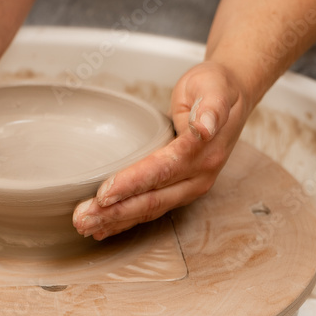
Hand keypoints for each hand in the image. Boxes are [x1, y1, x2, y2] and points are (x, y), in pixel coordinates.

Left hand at [72, 61, 250, 239]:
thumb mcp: (214, 86)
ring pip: (150, 209)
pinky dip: (127, 221)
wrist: (233, 96)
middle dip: (115, 212)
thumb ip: (211, 107)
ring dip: (116, 221)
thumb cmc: (216, 87)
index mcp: (204, 151)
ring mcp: (191, 186)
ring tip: (85, 227)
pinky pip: (153, 209)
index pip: (161, 170)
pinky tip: (105, 229)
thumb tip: (204, 128)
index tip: (104, 194)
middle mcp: (199, 176)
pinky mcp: (182, 189)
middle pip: (152, 199)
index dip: (131, 184)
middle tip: (82, 219)